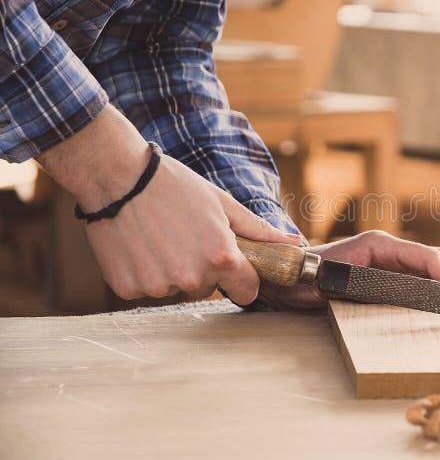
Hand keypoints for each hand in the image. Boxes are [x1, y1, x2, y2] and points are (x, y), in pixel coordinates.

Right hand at [39, 106, 300, 303]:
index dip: (242, 277)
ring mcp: (158, 286)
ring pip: (176, 288)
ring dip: (172, 270)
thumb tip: (294, 243)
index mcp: (221, 257)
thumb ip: (259, 231)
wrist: (117, 177)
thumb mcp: (222, 204)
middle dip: (202, 268)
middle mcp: (191, 277)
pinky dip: (144, 273)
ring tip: (159, 237)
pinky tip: (139, 246)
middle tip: (186, 236)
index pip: (247, 291)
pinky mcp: (128, 289)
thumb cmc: (173, 186)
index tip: (232, 266)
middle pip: (207, 287)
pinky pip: (146, 289)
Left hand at [253, 230, 439, 309]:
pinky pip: (424, 276)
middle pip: (439, 256)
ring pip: (436, 264)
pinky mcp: (390, 273)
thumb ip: (364, 287)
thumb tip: (396, 294)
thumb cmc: (302, 281)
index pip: (426, 256)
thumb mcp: (330, 283)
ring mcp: (391, 260)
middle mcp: (389, 248)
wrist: (283, 276)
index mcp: (379, 244)